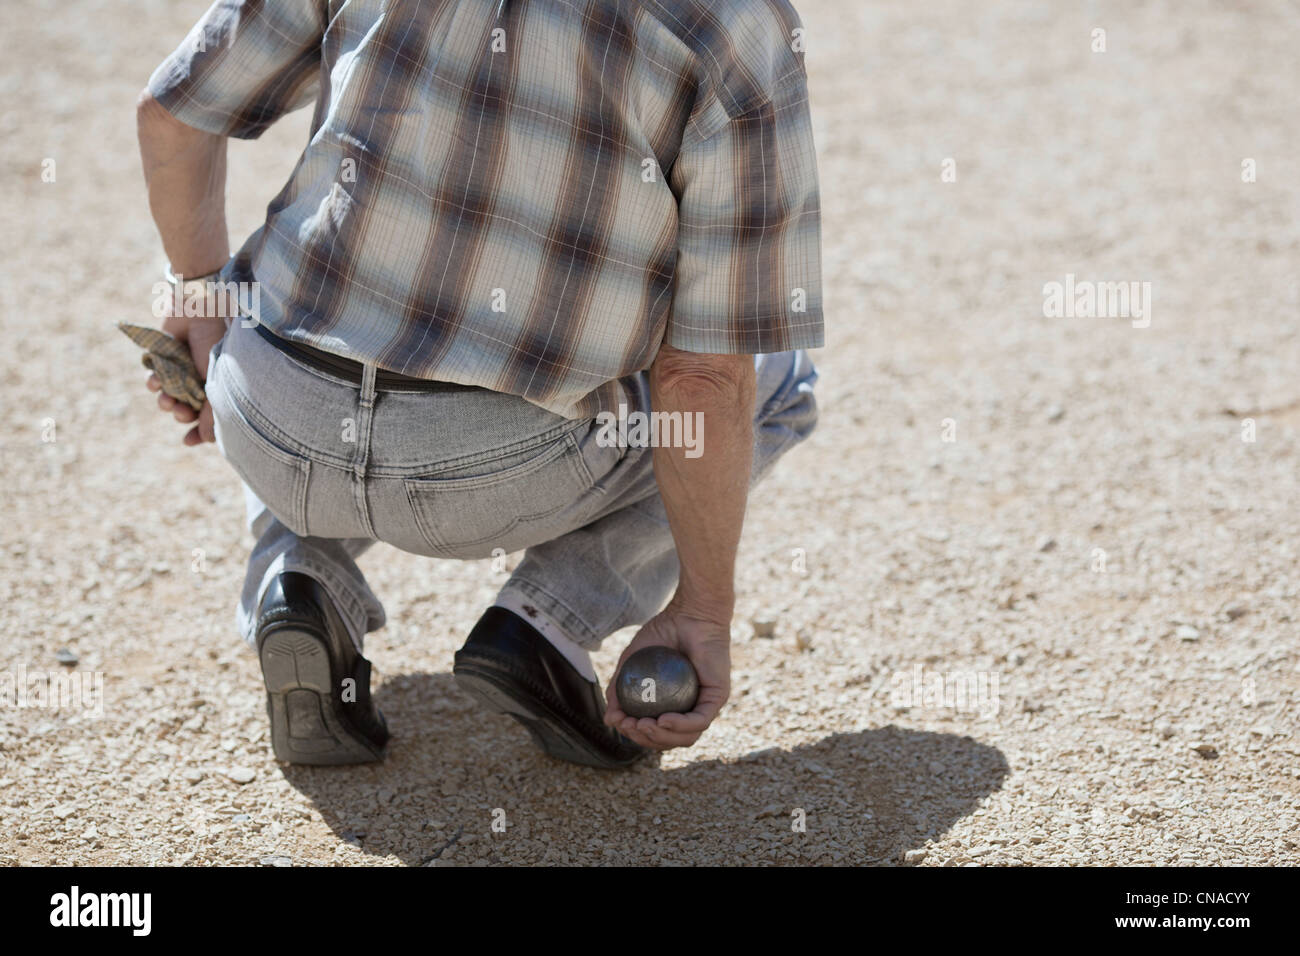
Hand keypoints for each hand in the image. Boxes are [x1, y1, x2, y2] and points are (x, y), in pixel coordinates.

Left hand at [144, 312, 225, 445]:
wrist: (200, 309)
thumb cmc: (217, 342)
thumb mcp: (218, 381)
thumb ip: (213, 413)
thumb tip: (207, 441)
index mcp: (219, 387)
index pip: (209, 418)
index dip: (198, 432)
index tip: (188, 441)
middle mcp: (200, 381)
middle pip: (186, 410)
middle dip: (180, 414)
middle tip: (179, 411)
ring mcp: (181, 370)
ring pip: (168, 397)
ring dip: (165, 401)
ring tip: (166, 398)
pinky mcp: (162, 358)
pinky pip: (154, 379)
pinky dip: (154, 382)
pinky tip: (156, 379)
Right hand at [603, 600, 731, 749]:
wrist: (689, 612)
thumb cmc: (663, 632)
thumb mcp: (631, 662)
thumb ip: (619, 689)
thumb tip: (609, 720)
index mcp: (673, 705)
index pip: (655, 731)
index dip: (635, 734)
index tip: (618, 722)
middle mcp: (691, 709)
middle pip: (669, 740)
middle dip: (645, 739)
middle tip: (629, 725)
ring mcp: (706, 705)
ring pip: (686, 737)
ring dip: (661, 737)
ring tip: (642, 724)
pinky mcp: (718, 698)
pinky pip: (699, 720)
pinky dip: (679, 725)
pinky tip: (662, 719)